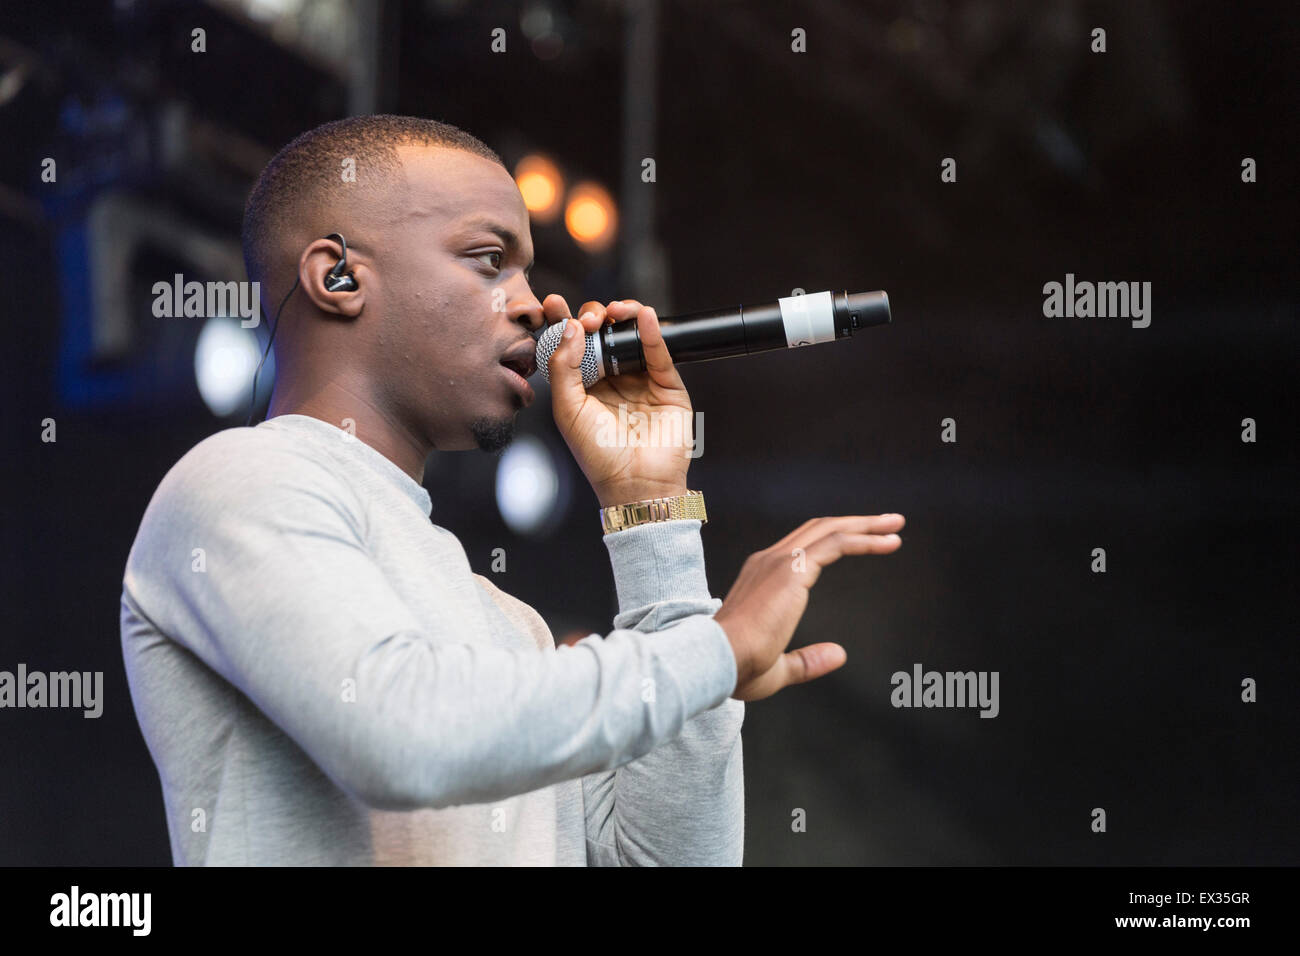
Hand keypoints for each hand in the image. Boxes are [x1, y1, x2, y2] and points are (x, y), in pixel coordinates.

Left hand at [542, 294, 693, 507]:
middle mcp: (611, 378)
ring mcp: (640, 379)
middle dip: (592, 317)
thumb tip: (570, 327)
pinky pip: (659, 352)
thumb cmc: (598, 454)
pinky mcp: (667, 385)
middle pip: (601, 333)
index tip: (552, 303)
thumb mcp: (567, 409)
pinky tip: (643, 316)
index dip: (563, 321)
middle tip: (587, 320)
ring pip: (630, 335)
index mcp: (582, 385)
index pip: (571, 344)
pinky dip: (651, 331)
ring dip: (622, 315)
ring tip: (613, 311)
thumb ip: (563, 367)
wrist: (635, 483)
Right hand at [712, 514, 905, 700]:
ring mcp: (778, 562)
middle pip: (819, 529)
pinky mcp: (791, 569)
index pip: (802, 546)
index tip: (863, 540)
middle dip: (856, 523)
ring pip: (830, 530)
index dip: (835, 539)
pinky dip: (865, 540)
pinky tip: (889, 543)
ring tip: (896, 525)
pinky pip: (836, 544)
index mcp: (762, 577)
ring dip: (867, 526)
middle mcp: (768, 561)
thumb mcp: (778, 667)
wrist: (717, 660)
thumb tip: (840, 654)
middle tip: (890, 522)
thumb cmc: (738, 669)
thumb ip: (808, 661)